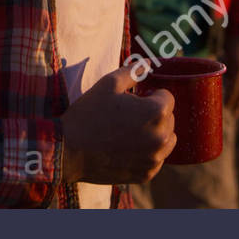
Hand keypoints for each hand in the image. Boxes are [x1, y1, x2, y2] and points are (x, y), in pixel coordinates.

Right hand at [61, 67, 176, 185]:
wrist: (69, 150)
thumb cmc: (88, 114)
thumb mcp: (108, 84)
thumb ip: (133, 71)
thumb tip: (147, 63)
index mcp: (155, 112)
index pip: (168, 98)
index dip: (152, 95)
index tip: (137, 98)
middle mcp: (161, 137)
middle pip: (169, 120)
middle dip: (155, 115)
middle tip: (130, 115)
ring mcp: (154, 159)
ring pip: (167, 141)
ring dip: (155, 134)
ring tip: (131, 131)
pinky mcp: (146, 175)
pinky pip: (156, 160)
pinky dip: (147, 154)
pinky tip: (127, 148)